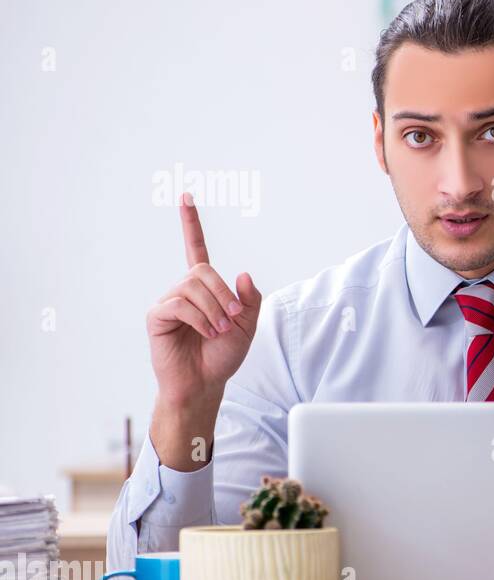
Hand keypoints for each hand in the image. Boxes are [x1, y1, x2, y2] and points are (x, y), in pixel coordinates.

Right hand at [146, 192, 260, 407]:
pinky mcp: (156, 316)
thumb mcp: (248, 325)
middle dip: (222, 293)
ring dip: (213, 309)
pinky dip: (199, 318)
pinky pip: (179, 304)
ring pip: (192, 286)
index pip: (195, 248)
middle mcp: (183, 289)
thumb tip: (243, 275)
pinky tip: (205, 332)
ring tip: (218, 331)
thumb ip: (250, 300)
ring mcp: (168, 301)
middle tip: (231, 319)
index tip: (185, 196)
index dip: (190, 223)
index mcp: (204, 287)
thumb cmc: (223, 355)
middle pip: (202, 270)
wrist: (205, 382)